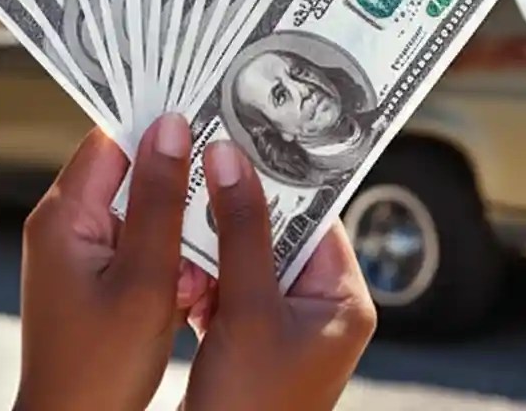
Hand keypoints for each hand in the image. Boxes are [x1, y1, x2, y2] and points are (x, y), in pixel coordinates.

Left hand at [15, 114, 207, 410]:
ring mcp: (79, 252)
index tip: (207, 115)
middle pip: (130, 172)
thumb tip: (172, 128)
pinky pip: (142, 245)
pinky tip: (187, 292)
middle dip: (179, 186)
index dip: (159, 125)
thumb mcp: (145, 278)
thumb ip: (160, 200)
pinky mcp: (96, 276)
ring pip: (143, 212)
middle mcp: (65, 226)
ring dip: (179, 231)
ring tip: (195, 268)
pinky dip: (171, 260)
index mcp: (64, 216)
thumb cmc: (99, 369)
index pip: (112, 139)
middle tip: (219, 192)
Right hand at [181, 142, 377, 410]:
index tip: (243, 141)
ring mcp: (286, 331)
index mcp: (344, 300)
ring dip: (213, 251)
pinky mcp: (252, 346)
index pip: (318, 217)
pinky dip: (203, 285)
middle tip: (202, 172)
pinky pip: (229, 294)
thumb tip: (229, 158)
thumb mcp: (248, 309)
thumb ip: (241, 229)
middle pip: (280, 236)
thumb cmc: (251, 405)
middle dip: (236, 215)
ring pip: (247, 263)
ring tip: (186, 239)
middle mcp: (322, 311)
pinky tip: (182, 285)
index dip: (281, 180)